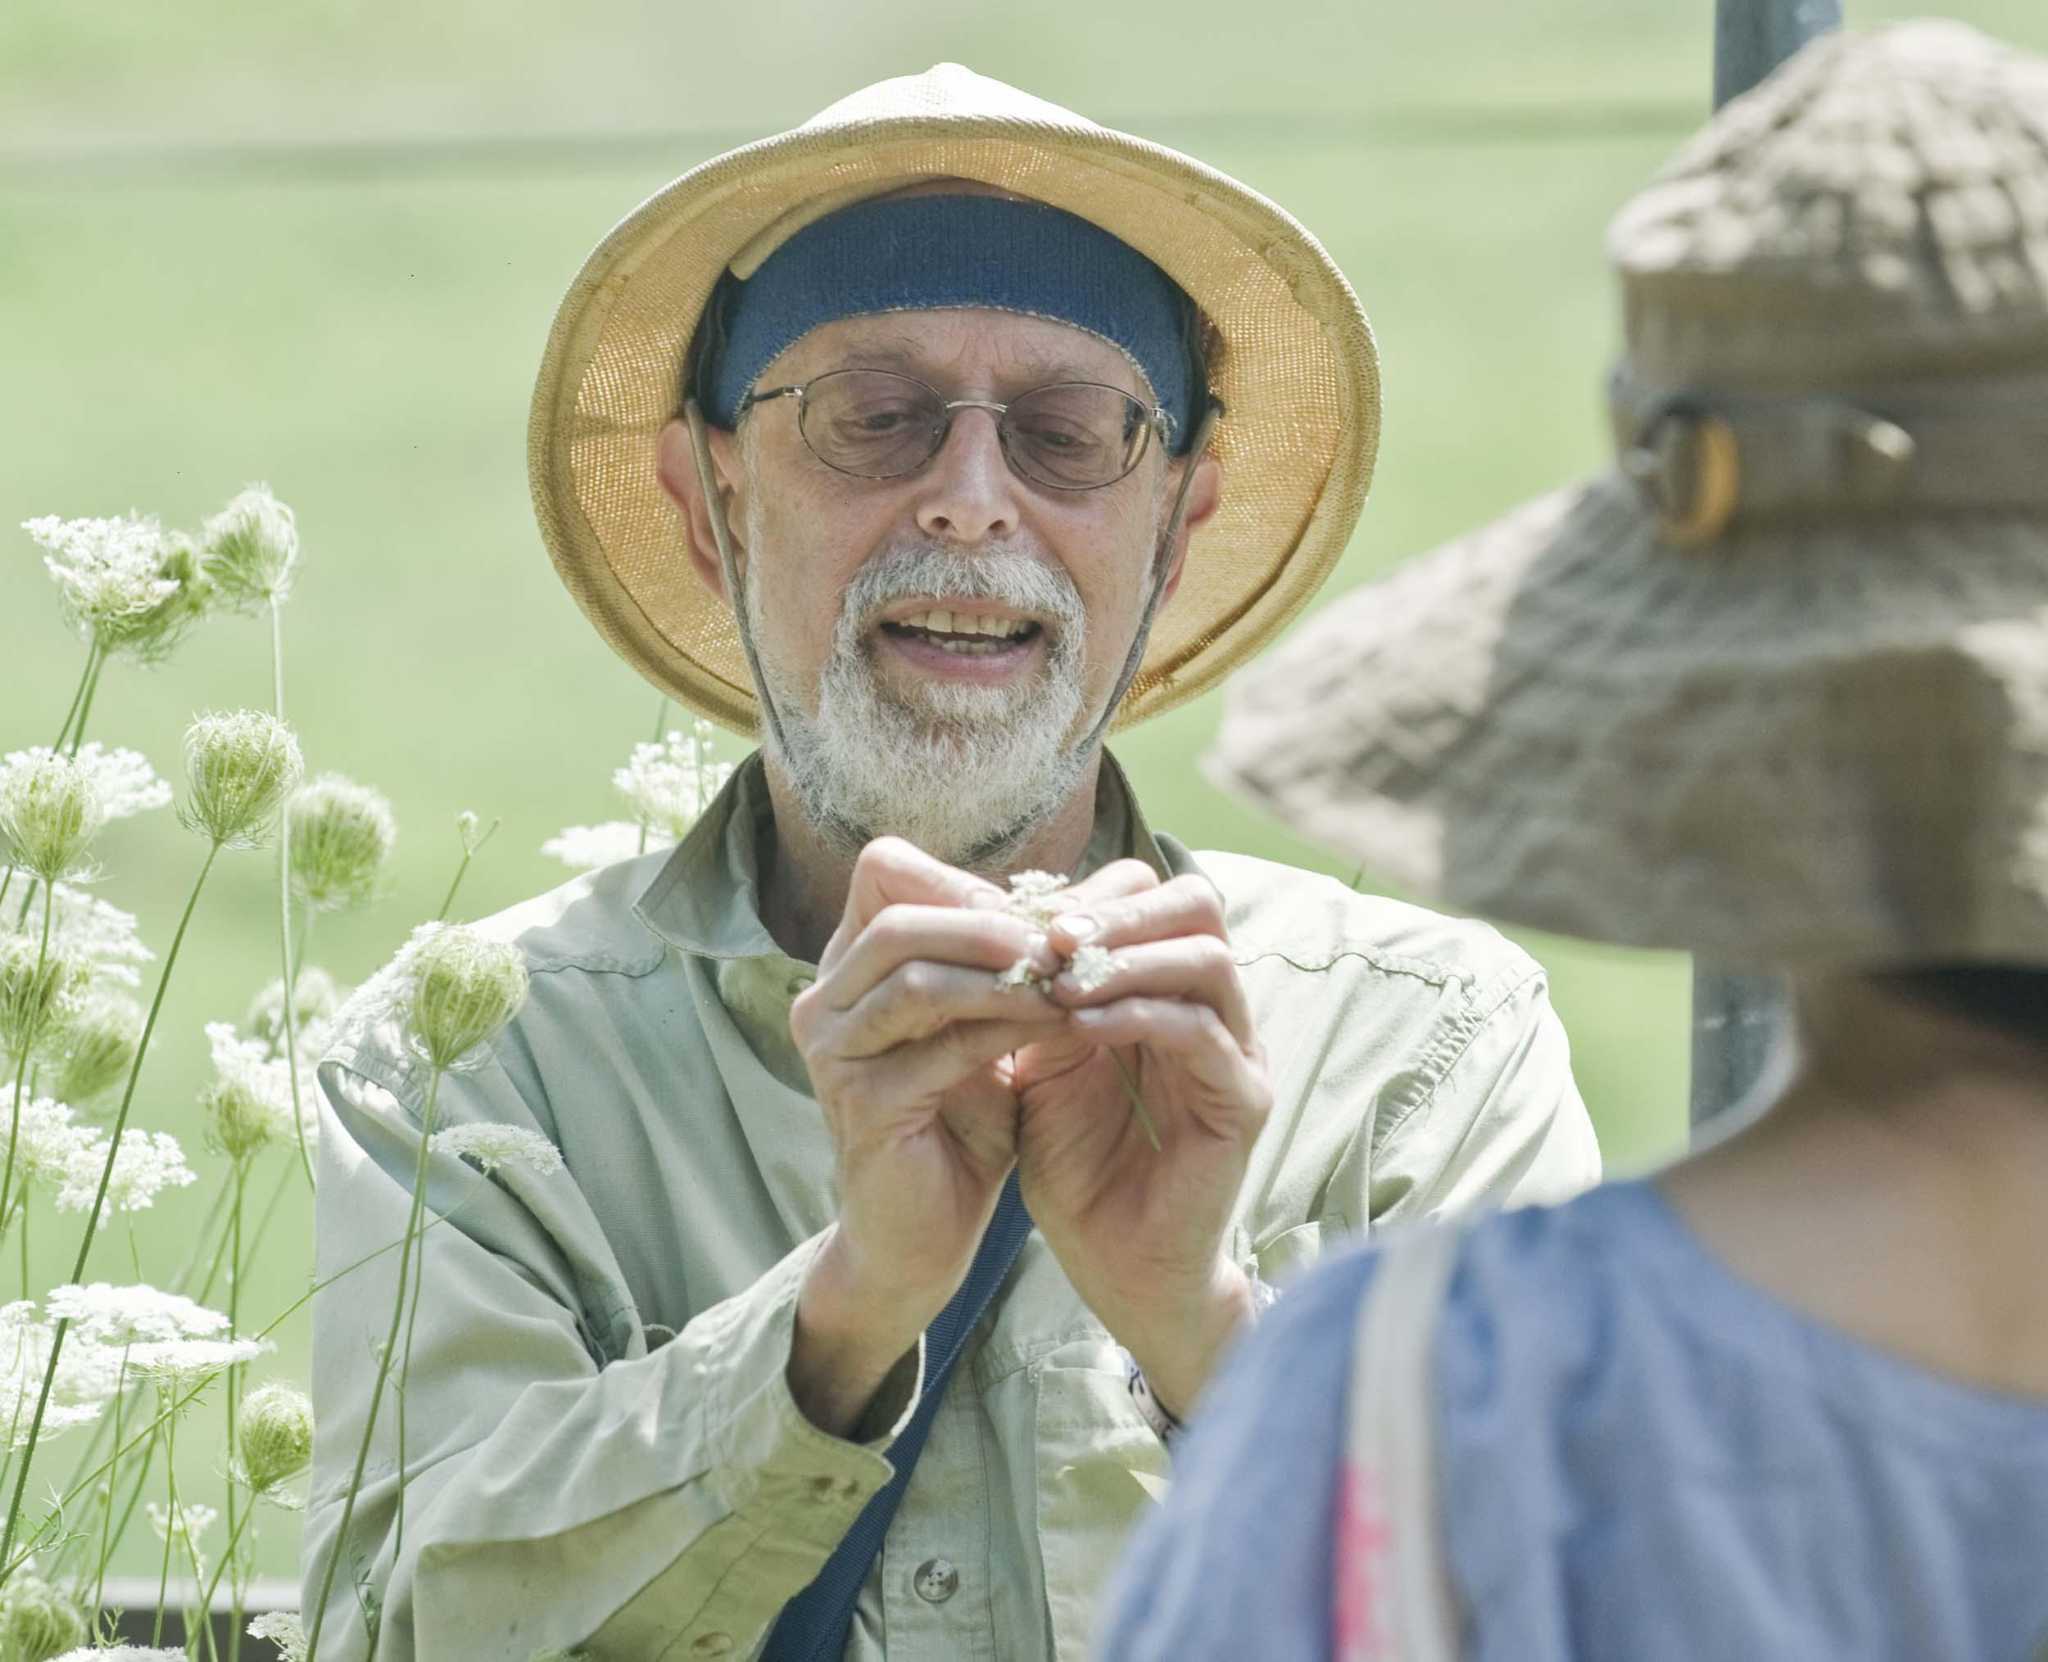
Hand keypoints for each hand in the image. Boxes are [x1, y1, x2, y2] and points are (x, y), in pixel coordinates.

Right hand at [785, 838, 1065, 1433]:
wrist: (924, 1235)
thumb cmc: (963, 1120)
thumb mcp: (991, 1023)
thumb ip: (1021, 960)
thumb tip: (1111, 883)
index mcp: (848, 968)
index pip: (886, 872)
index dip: (966, 883)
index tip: (1042, 913)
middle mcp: (824, 1000)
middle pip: (899, 917)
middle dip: (992, 923)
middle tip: (1067, 940)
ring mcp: (833, 1053)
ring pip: (916, 976)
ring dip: (1005, 974)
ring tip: (1072, 981)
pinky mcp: (862, 1105)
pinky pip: (942, 1046)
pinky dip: (1010, 1029)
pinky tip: (1063, 1027)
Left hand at [1009, 863, 1269, 1416]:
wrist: (1114, 1265)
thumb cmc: (1079, 1166)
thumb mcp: (1043, 1063)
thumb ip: (1038, 996)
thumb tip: (992, 920)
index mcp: (1171, 991)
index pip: (1154, 899)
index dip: (1090, 896)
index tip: (1019, 917)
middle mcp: (1217, 1011)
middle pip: (1197, 906)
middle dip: (1116, 912)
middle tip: (1048, 934)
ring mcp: (1239, 1053)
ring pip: (1206, 959)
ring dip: (1124, 959)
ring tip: (1057, 979)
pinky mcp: (1244, 1102)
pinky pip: (1202, 1033)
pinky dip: (1137, 1016)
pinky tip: (1078, 1027)